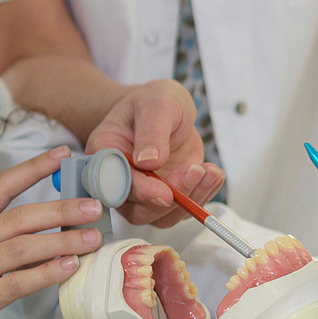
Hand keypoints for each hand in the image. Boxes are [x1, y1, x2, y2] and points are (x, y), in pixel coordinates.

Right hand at [0, 147, 101, 318]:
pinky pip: (15, 283)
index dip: (31, 169)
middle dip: (59, 207)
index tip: (60, 155)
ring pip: (20, 247)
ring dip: (61, 240)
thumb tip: (32, 242)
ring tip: (91, 238)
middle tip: (94, 205)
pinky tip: (67, 269)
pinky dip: (44, 274)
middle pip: (17, 217)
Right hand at [84, 79, 216, 225]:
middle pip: (137, 209)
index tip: (165, 192)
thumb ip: (151, 130)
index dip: (140, 192)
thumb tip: (148, 161)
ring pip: (161, 216)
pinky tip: (212, 174)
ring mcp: (142, 192)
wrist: (163, 110)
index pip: (115, 183)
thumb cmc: (153, 102)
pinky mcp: (164, 196)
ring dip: (190, 200)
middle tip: (194, 171)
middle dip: (171, 197)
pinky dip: (202, 196)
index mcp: (105, 154)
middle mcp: (119, 179)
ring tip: (208, 171)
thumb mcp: (156, 103)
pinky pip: (181, 211)